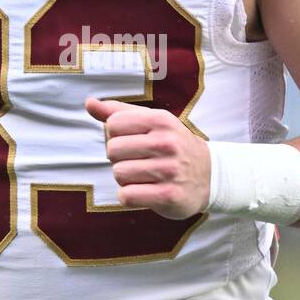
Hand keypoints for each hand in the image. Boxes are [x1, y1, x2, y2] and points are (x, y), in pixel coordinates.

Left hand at [84, 96, 210, 219]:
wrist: (209, 175)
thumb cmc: (172, 145)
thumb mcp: (152, 122)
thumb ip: (118, 112)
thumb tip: (89, 103)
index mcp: (160, 120)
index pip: (113, 125)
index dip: (116, 136)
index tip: (133, 142)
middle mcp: (166, 143)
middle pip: (112, 150)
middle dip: (120, 158)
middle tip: (139, 161)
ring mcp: (169, 170)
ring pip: (118, 173)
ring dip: (125, 179)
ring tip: (144, 177)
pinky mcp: (169, 195)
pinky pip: (127, 196)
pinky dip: (129, 196)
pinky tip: (144, 191)